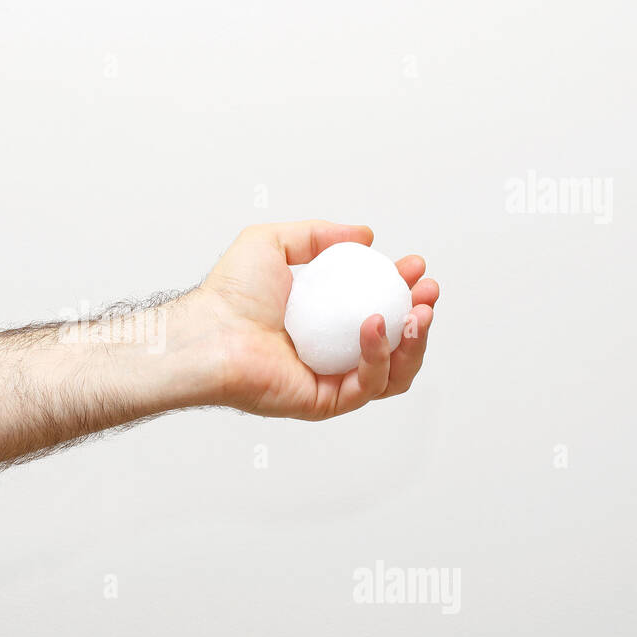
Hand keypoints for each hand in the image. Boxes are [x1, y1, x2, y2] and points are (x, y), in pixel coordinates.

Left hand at [193, 221, 438, 419]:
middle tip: (428, 293)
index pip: (375, 306)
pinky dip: (379, 356)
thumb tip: (365, 235)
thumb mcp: (273, 242)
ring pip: (392, 372)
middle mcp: (328, 352)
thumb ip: (318, 235)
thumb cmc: (228, 294)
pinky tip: (375, 326)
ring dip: (414, 343)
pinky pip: (366, 385)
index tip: (415, 268)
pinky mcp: (324, 402)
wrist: (209, 331)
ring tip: (416, 314)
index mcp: (321, 320)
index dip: (401, 288)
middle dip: (421, 318)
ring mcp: (328, 380)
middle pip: (394, 344)